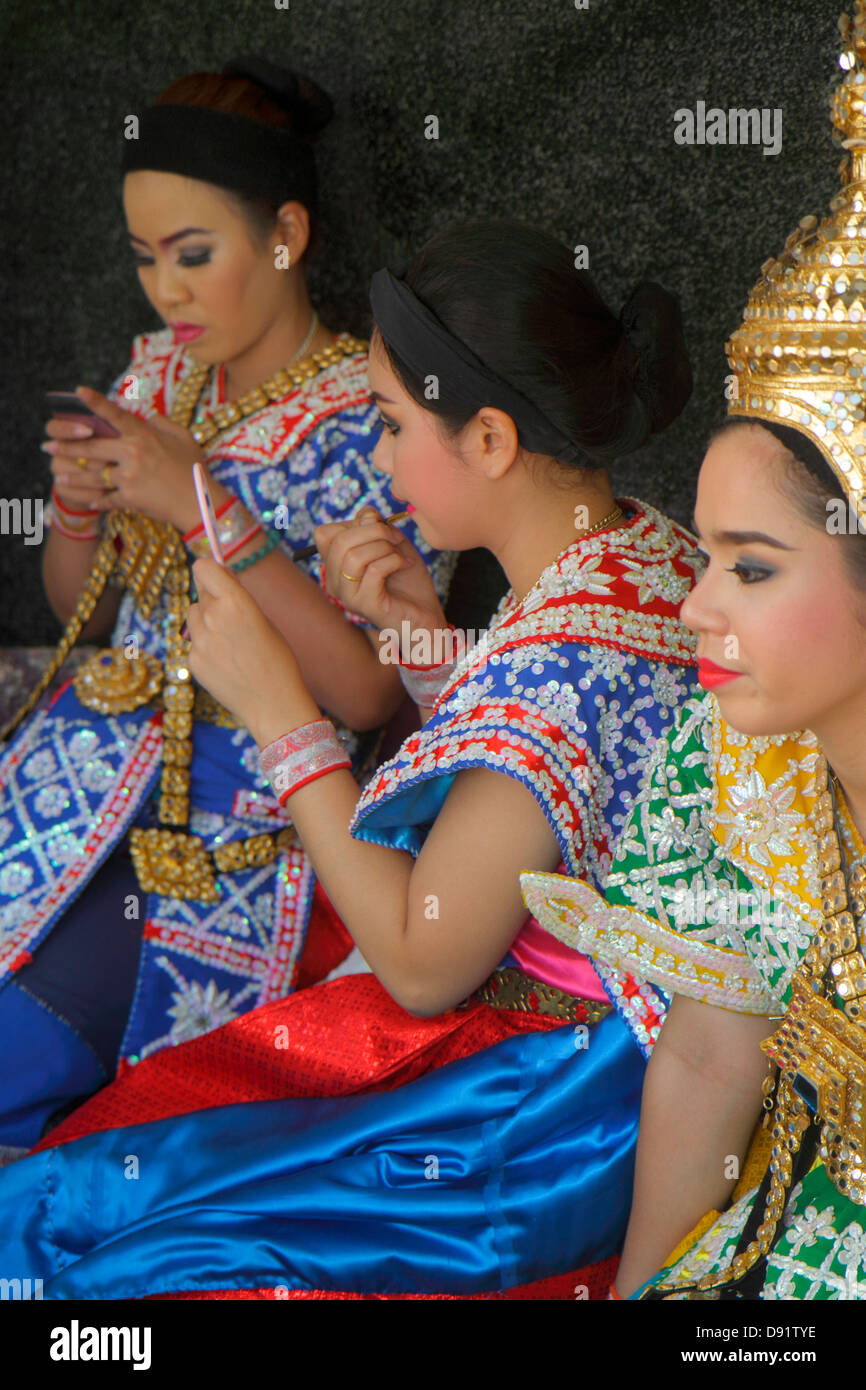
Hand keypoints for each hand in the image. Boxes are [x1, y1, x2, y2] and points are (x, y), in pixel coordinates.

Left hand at [43, 386, 204, 529]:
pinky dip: (98, 501)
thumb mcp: (185, 438)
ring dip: (73, 476)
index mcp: (144, 436)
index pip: (115, 415)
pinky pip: (108, 499)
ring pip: (92, 475)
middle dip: (67, 446)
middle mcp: (132, 454)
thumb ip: (164, 424)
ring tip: (59, 476)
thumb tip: (147, 416)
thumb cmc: (195, 469)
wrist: (201, 503)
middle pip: (91, 447)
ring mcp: (129, 478)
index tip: (78, 392)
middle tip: (48, 446)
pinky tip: (88, 501)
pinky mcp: (129, 499)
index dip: (95, 402)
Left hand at [187, 558, 319, 745]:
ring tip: (230, 642)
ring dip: (206, 621)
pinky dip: (206, 647)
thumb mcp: (265, 620)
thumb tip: (221, 580)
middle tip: (233, 617)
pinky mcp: (193, 661)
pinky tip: (227, 662)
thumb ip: (238, 598)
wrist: (273, 705)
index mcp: (236, 602)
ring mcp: (199, 641)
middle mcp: (212, 617)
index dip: (211, 571)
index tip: (218, 578)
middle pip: (200, 592)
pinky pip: (194, 642)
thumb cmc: (278, 661)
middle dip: (212, 598)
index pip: (202, 567)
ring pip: (193, 616)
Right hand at [315, 507, 446, 649]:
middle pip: (339, 541)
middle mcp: (334, 582)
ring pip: (353, 556)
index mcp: (335, 566)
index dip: (355, 522)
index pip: (325, 533)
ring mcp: (347, 596)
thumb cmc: (407, 580)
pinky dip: (394, 561)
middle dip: (373, 531)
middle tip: (396, 539)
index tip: (380, 528)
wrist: (424, 615)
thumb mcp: (392, 544)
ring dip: (383, 547)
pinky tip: (405, 565)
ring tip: (400, 555)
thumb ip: (375, 526)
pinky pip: (374, 571)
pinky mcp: (364, 606)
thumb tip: (367, 517)